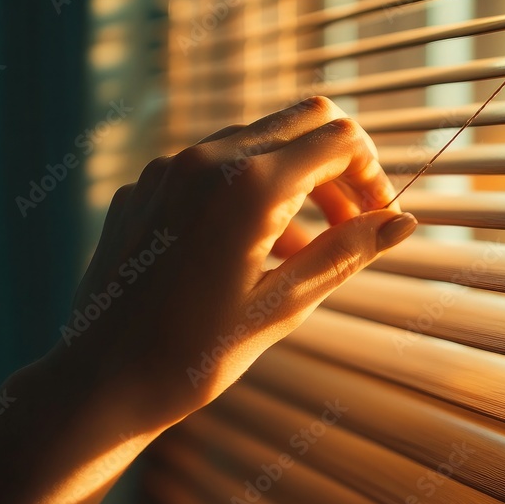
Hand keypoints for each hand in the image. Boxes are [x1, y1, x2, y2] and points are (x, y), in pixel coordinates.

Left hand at [48, 96, 416, 430]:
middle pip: (301, 121)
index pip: (339, 139)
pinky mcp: (143, 187)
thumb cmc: (193, 356)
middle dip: (337, 166)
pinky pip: (209, 168)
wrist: (101, 382)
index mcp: (248, 187)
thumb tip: (402, 222)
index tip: (376, 218)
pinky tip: (246, 251)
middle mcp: (206, 160)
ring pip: (256, 142)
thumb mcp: (283, 306)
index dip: (372, 173)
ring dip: (294, 181)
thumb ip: (345, 253)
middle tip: (349, 223)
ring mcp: (167, 169)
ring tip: (302, 251)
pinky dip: (245, 192)